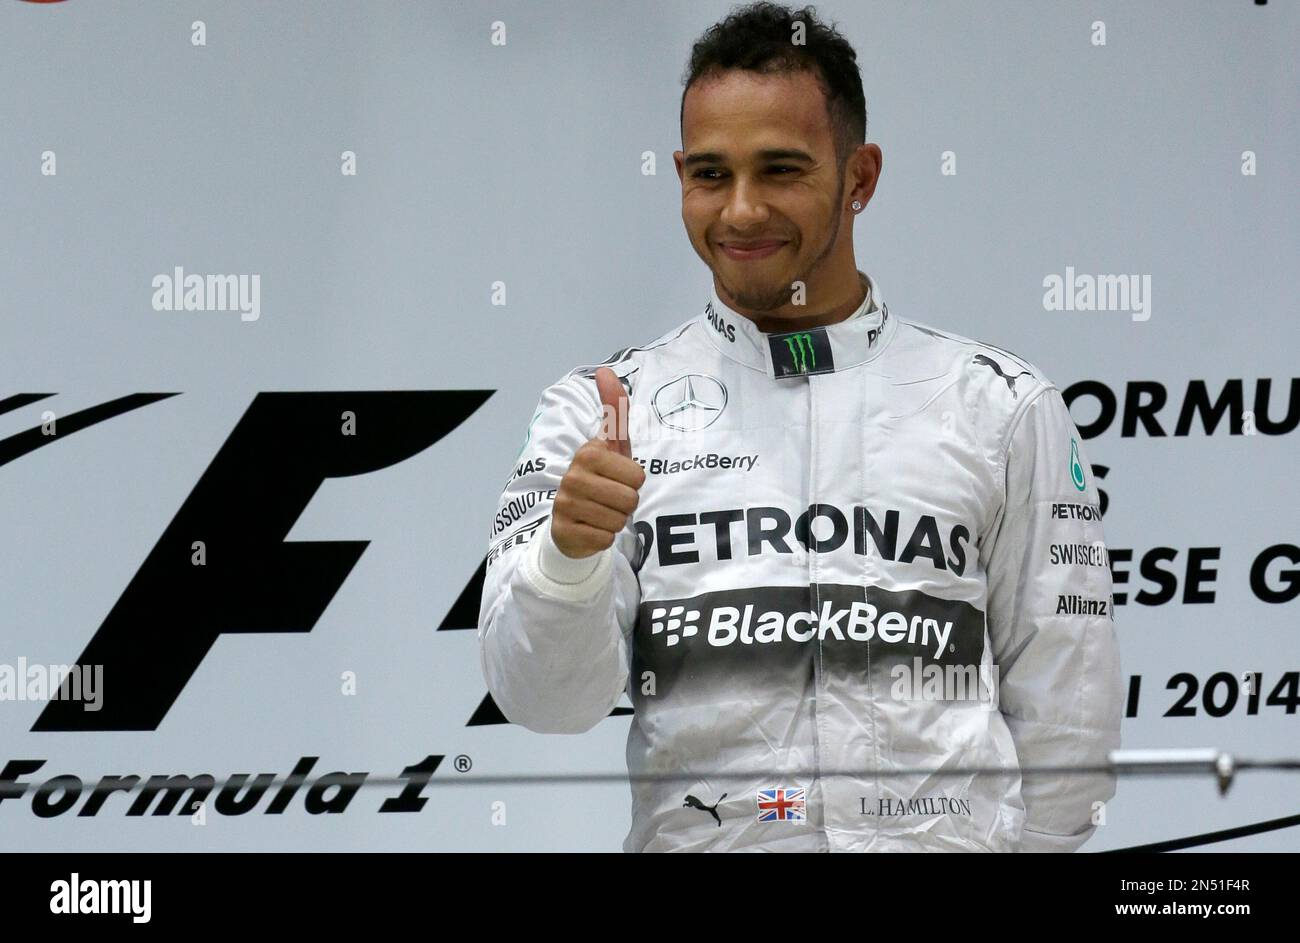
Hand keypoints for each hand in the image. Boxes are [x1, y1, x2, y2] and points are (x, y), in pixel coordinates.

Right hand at [551, 367, 645, 558]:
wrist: (570, 520)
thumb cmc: (600, 477)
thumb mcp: (611, 444)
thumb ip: (614, 409)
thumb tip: (606, 369)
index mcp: (588, 453)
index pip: (638, 476)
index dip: (633, 481)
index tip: (616, 478)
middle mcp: (572, 477)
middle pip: (630, 500)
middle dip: (626, 504)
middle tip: (609, 499)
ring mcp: (565, 506)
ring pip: (618, 521)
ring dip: (615, 521)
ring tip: (599, 512)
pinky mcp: (563, 532)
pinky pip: (604, 540)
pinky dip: (602, 538)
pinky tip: (589, 528)